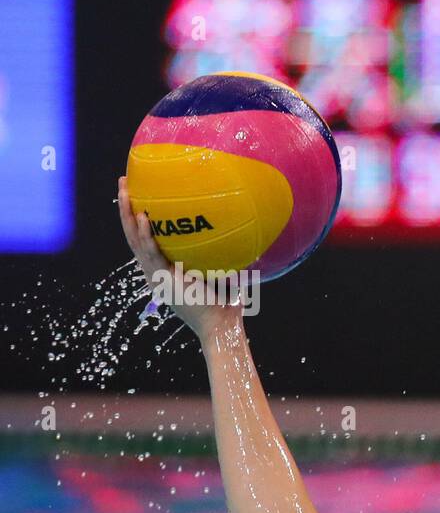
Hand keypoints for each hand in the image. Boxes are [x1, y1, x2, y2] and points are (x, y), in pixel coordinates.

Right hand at [117, 175, 242, 338]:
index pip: (144, 243)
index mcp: (163, 273)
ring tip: (125, 190)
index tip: (137, 198)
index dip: (137, 221)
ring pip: (134, 241)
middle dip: (126, 209)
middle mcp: (155, 273)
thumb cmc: (226, 308)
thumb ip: (226, 258)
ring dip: (128, 214)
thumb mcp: (224, 277)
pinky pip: (151, 253)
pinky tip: (143, 216)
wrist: (221, 329)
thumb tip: (244, 237)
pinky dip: (145, 235)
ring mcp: (157, 276)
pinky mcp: (164, 279)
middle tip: (124, 183)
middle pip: (133, 236)